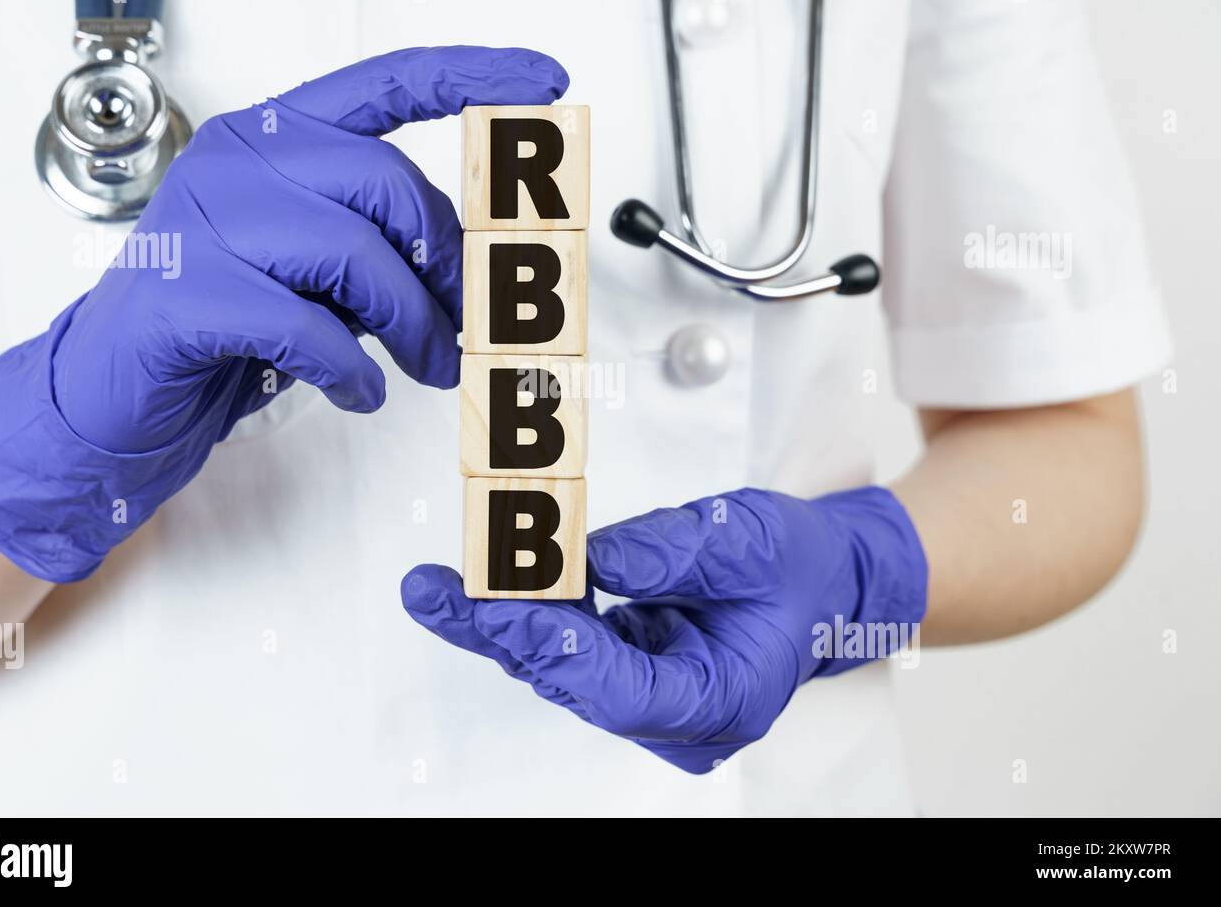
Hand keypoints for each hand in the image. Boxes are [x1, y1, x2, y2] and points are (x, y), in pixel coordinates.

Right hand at [0, 46, 567, 581]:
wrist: (115, 391)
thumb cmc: (225, 324)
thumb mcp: (316, 274)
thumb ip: (379, 250)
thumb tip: (475, 277)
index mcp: (274, 140)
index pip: (384, 83)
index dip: (469, 79)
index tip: (543, 82)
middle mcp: (239, 161)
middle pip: (386, 185)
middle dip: (448, 268)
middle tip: (468, 330)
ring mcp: (206, 220)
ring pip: (353, 254)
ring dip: (413, 326)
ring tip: (429, 369)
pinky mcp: (188, 293)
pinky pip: (304, 326)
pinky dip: (350, 370)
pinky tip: (358, 391)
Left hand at [402, 487, 926, 773]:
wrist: (821, 581)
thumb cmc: (799, 570)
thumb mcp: (751, 541)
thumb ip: (674, 551)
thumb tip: (596, 557)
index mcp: (724, 700)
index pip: (624, 693)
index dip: (560, 652)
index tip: (506, 608)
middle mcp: (680, 716)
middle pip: (575, 683)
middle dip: (503, 633)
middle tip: (437, 593)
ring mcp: (652, 697)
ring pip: (561, 667)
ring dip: (498, 623)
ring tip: (435, 588)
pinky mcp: (631, 669)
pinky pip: (568, 645)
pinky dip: (526, 612)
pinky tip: (476, 585)